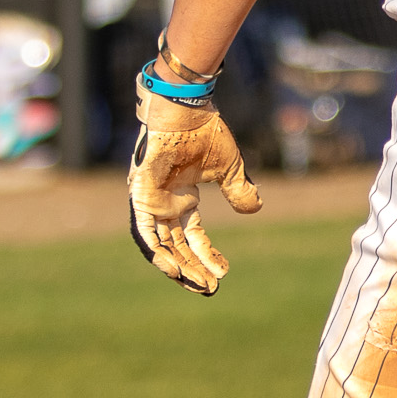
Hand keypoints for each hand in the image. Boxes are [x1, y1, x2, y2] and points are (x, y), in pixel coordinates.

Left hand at [128, 82, 261, 295]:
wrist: (187, 109)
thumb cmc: (204, 132)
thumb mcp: (228, 168)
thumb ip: (239, 190)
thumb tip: (256, 208)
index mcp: (183, 197)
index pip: (193, 235)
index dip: (207, 254)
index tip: (224, 272)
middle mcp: (165, 203)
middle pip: (176, 245)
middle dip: (193, 268)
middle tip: (210, 289)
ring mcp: (150, 201)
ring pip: (160, 245)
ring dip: (176, 266)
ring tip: (196, 284)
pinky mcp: (141, 196)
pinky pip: (145, 232)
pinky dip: (157, 251)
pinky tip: (172, 268)